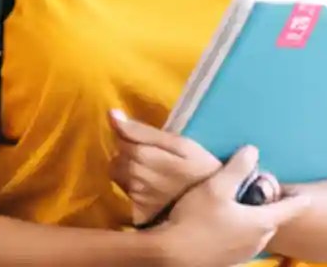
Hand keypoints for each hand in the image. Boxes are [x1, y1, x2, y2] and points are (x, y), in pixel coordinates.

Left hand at [108, 110, 221, 224]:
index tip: (149, 140)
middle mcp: (135, 178)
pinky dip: (134, 186)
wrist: (214, 204)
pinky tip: (151, 186)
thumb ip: (143, 131)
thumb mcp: (181, 143)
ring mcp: (136, 197)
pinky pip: (126, 192)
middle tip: (152, 155)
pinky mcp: (138, 212)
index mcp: (144, 157)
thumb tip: (112, 115)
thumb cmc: (200, 166)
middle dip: (128, 153)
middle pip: (116, 157)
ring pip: (118, 175)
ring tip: (151, 170)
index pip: (120, 139)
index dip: (131, 136)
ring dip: (128, 169)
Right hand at [151, 146, 311, 266]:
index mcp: (261, 222)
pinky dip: (240, 230)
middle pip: (273, 220)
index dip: (299, 198)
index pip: (292, 209)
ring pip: (257, 232)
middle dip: (271, 205)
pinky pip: (242, 241)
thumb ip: (237, 168)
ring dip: (254, 219)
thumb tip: (253, 150)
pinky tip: (223, 222)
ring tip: (242, 204)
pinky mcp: (229, 261)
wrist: (169, 256)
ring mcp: (243, 254)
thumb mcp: (216, 187)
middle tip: (262, 190)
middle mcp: (258, 242)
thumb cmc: (195, 220)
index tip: (307, 193)